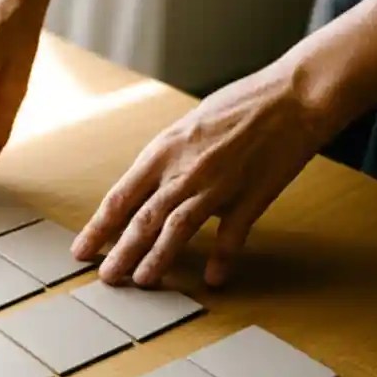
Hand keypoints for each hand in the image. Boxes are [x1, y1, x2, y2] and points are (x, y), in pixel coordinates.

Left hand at [71, 64, 332, 286]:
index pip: (120, 198)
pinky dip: (221, 259)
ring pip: (177, 230)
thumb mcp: (188, 126)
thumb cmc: (241, 105)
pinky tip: (213, 280)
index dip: (98, 228)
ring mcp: (218, 186)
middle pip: (143, 220)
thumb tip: (145, 189)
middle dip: (121, 253)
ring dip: (158, 259)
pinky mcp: (251, 196)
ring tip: (143, 281)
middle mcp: (184, 171)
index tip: (81, 250)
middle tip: (107, 277)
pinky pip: (232, 236)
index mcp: (163, 151)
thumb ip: (166, 160)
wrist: (294, 95)